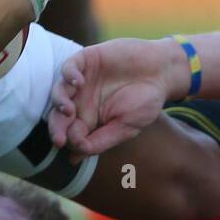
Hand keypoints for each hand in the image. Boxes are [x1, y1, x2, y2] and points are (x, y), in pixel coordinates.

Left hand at [47, 37, 188, 155]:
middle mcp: (80, 102)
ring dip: (60, 103)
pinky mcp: (86, 60)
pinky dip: (69, 75)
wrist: (162, 71)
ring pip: (58, 93)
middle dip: (57, 128)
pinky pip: (68, 67)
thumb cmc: (146, 101)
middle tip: (60, 139)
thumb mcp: (126, 127)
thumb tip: (74, 158)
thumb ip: (101, 141)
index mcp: (88, 120)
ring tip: (69, 111)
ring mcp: (81, 81)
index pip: (69, 133)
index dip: (70, 141)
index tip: (78, 147)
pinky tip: (79, 83)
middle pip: (58, 116)